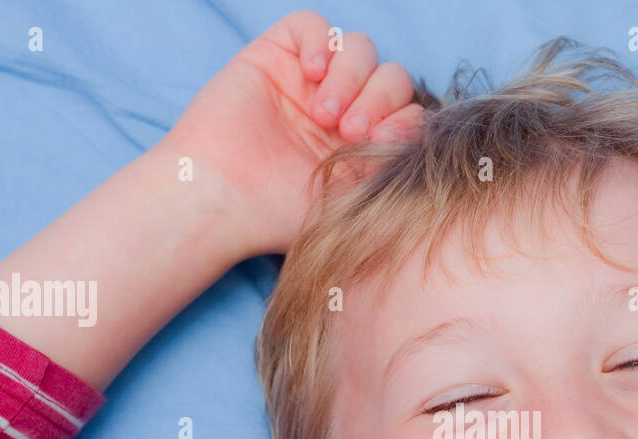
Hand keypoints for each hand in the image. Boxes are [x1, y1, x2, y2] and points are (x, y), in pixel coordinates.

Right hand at [157, 9, 425, 258]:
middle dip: (380, 99)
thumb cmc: (280, 213)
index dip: (404, 120)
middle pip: (389, 77)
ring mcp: (307, 84)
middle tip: (352, 130)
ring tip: (323, 113)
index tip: (382, 144)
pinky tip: (310, 73)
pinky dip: (321, 42)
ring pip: (359, 49)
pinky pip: (313, 25)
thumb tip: (417, 128)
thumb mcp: (353, 196)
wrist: (221, 202)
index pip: (406, 112)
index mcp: (362, 146)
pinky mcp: (273, 57)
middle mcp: (339, 112)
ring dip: (352, 77)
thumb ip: (389, 161)